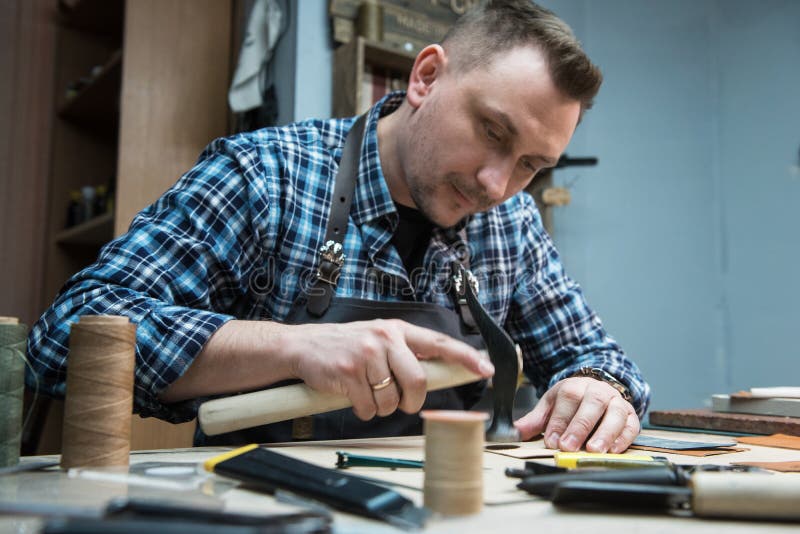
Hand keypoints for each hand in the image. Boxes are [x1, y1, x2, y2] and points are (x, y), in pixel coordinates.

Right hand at [288, 319, 494, 420]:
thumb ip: (406, 352)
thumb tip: (437, 373)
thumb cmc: (346, 347)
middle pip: (417, 381)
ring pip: (392, 399)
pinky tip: (352, 396)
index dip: (465, 358)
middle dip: (412, 401)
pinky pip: (369, 407)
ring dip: (382, 407)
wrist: (303, 346)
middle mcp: (385, 338)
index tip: (486, 369)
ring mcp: (366, 354)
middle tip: (402, 403)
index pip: (439, 344)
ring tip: (367, 394)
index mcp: (398, 330)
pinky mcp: (349, 372)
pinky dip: (364, 410)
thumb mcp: (379, 339)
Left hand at [513, 377, 639, 452]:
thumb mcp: (551, 406)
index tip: (553, 441)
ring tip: (594, 450)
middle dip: (580, 427)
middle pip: (592, 404)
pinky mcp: (631, 415)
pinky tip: (614, 450)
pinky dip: (623, 438)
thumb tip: (515, 432)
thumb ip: (535, 420)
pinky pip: (631, 425)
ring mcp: (616, 402)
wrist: (598, 390)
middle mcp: (598, 391)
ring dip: (605, 433)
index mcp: (575, 386)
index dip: (559, 421)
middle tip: (569, 446)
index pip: (567, 399)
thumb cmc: (572, 401)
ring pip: (615, 414)